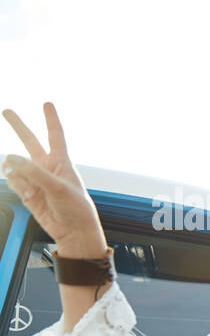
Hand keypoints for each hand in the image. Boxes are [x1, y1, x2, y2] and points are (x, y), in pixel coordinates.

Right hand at [2, 103, 106, 257]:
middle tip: (6, 111)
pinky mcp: (26, 191)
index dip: (50, 118)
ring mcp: (35, 178)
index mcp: (62, 162)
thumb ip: (33, 171)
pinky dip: (16, 185)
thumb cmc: (76, 209)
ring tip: (31, 187)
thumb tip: (9, 158)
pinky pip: (13, 181)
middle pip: (30, 141)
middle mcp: (47, 167)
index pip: (55, 135)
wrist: (72, 232)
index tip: (47, 103)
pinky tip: (27, 194)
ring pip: (15, 165)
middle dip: (18, 125)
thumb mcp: (58, 187)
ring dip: (17, 172)